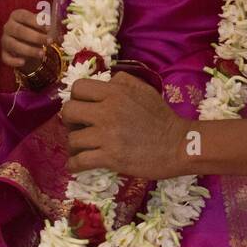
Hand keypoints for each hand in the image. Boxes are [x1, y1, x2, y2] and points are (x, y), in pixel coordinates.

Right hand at [2, 8, 48, 69]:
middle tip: (50, 41)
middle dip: (36, 37)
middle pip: (19, 31)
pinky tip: (23, 62)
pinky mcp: (4, 53)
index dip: (36, 22)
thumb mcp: (42, 25)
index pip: (24, 16)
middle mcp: (8, 26)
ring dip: (28, 50)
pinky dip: (13, 61)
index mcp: (17, 15)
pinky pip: (6, 57)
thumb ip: (48, 25)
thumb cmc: (35, 30)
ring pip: (13, 45)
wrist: (27, 44)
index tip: (48, 28)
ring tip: (42, 54)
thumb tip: (56, 30)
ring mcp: (5, 40)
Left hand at [64, 72, 188, 178]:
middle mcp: (107, 112)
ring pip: (72, 139)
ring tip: (83, 149)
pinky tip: (77, 165)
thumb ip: (124, 81)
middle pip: (68, 111)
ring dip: (75, 145)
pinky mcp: (110, 157)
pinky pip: (79, 161)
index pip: (78, 88)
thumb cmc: (162, 118)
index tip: (83, 109)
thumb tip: (107, 81)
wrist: (179, 145)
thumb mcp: (145, 90)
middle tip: (80, 128)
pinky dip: (74, 165)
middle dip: (70, 121)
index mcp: (115, 93)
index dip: (77, 98)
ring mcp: (107, 136)